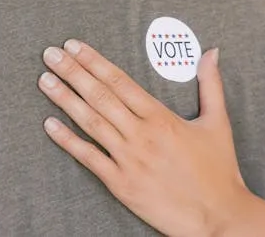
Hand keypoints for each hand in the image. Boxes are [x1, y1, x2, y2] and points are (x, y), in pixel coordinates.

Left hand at [37, 39, 252, 236]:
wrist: (219, 218)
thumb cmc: (219, 171)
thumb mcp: (218, 123)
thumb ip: (211, 85)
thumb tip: (212, 51)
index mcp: (161, 117)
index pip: (120, 81)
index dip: (94, 61)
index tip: (75, 46)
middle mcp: (142, 135)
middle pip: (100, 96)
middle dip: (73, 72)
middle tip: (51, 54)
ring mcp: (129, 160)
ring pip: (91, 123)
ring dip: (65, 99)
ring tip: (45, 80)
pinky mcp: (121, 185)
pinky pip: (89, 158)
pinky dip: (68, 141)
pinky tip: (49, 125)